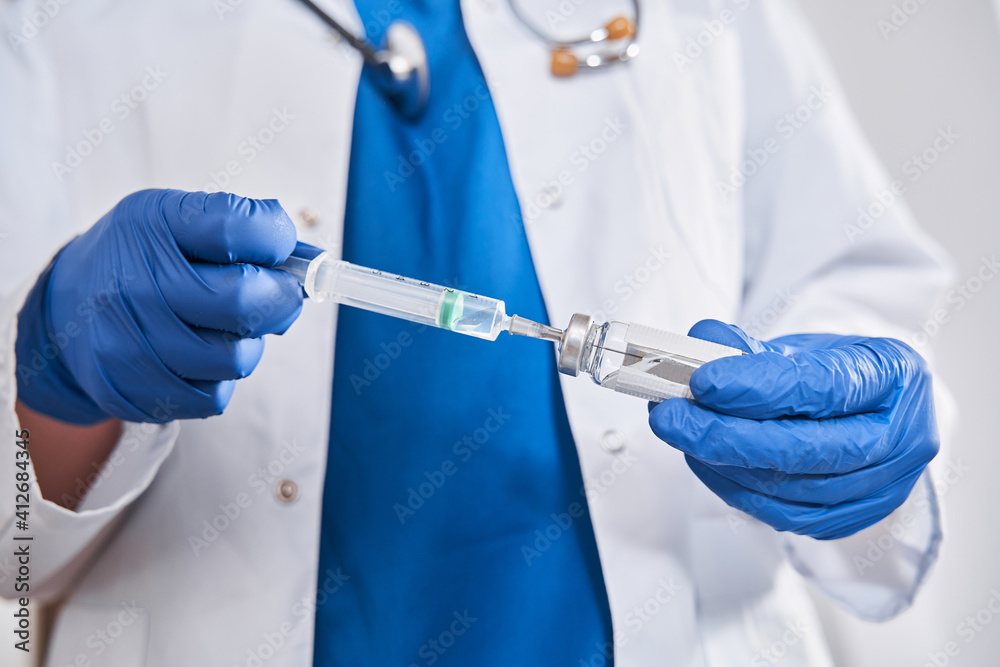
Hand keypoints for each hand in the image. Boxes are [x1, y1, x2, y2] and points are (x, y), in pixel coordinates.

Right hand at [16, 189, 301, 424]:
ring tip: (228, 327)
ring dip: (249, 343)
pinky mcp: (131, 391)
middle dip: (280, 300)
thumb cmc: (142, 259)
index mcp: (152, 225)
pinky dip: (221, 378)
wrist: (66, 312)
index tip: (281, 245)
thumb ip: (246, 229)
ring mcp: (127, 342)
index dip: (276, 238)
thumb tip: (311, 259)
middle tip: (275, 295)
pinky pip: (213, 397)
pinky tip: (201, 355)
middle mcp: (134, 283)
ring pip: (236, 358)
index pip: (236, 228)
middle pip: (244, 303)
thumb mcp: (179, 218)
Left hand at [648, 319, 938, 539]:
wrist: (871, 412)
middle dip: (725, 434)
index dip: (758, 387)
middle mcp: (900, 437)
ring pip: (790, 489)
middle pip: (805, 450)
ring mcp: (883, 487)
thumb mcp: (801, 346)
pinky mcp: (853, 519)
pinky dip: (735, 488)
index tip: (701, 381)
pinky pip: (784, 516)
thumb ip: (750, 348)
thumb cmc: (835, 373)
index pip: (822, 387)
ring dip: (721, 462)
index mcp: (894, 375)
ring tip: (680, 432)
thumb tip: (698, 346)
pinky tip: (704, 461)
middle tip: (669, 416)